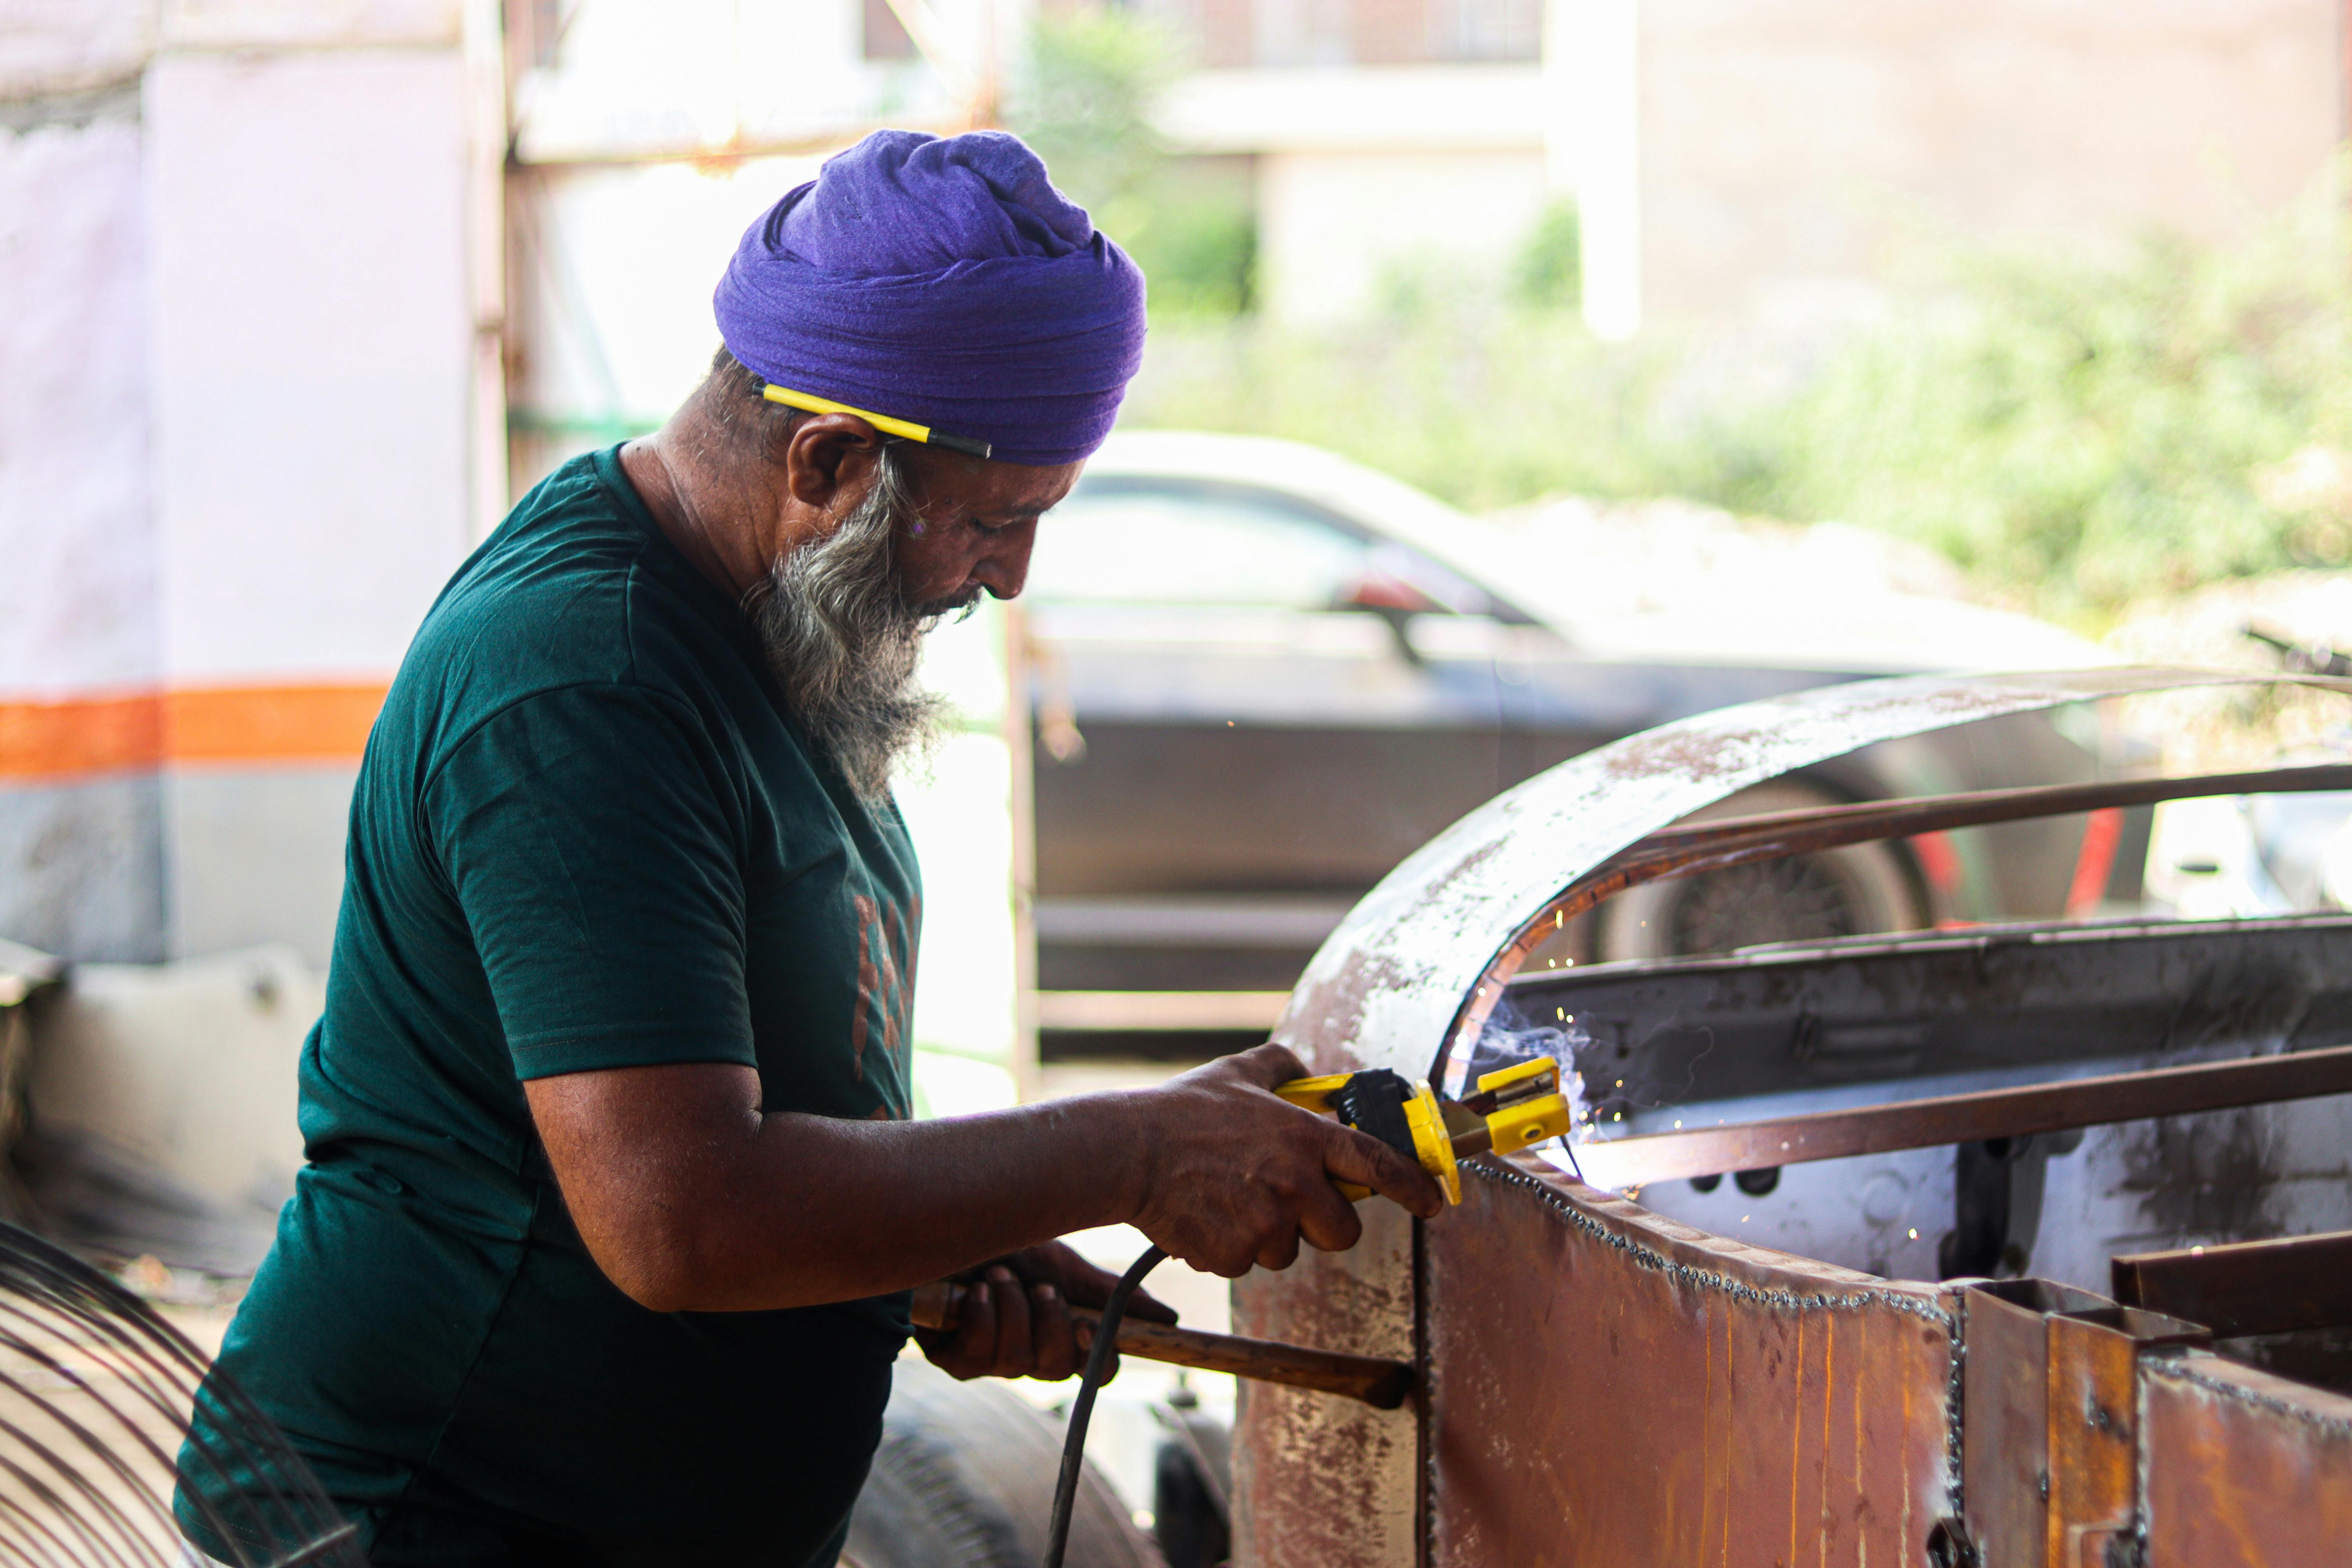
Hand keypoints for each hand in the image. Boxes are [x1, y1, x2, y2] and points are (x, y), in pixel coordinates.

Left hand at [914, 1240, 1176, 1382]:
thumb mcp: (1063, 1262)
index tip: (1087, 1327)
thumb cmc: (1005, 1238)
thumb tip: (1169, 1318)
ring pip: (1018, 1362)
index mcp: (1062, 1332)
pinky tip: (975, 1289)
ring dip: (1013, 1307)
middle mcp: (1029, 1354)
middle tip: (1039, 1286)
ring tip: (998, 1274)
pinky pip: (978, 1356)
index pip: (1098, 1369)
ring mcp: (990, 1361)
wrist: (949, 1219)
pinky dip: (982, 1312)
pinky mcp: (953, 1360)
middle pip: (1060, 1371)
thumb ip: (1109, 1293)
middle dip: (1050, 1323)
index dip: (1099, 1358)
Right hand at [1125, 1043, 1446, 1278]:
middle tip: (1288, 1203)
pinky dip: (1231, 1247)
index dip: (1414, 1187)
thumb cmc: (1183, 1110)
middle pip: (1341, 1230)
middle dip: (1322, 1224)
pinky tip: (1206, 1216)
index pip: (1379, 1165)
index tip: (1433, 1202)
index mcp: (1303, 1138)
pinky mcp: (1235, 1253)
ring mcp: (1266, 1222)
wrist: (1129, 1153)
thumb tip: (1308, 1074)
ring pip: (1289, 1250)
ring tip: (1229, 1199)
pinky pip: (1248, 1263)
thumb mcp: (1239, 1072)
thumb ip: (1284, 1068)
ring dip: (1268, 1234)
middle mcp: (1294, 1182)